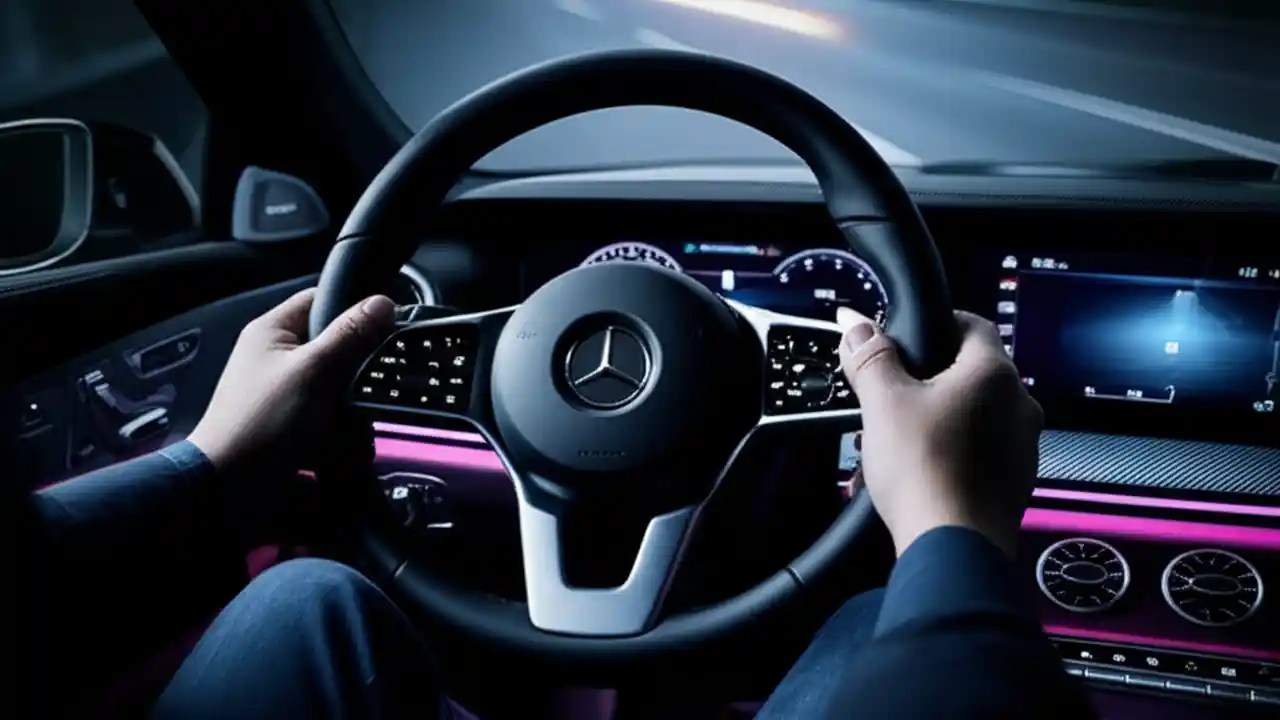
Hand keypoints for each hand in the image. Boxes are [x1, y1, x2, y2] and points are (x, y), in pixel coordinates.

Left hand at [189, 289, 395, 476]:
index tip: (381, 333)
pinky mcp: (290, 427)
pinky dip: (335, 440)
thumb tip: (386, 301)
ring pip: (338, 393)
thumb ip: (351, 336)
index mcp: (273, 331)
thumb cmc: (266, 420)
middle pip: (337, 352)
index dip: (352, 311)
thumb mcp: (314, 371)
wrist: (226, 489)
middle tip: (355, 399)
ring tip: (338, 438)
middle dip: (353, 382)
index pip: (320, 300)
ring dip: (346, 418)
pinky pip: (328, 423)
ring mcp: (284, 395)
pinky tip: (331, 456)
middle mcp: (277, 358)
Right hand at [838, 310, 1042, 556]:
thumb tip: (855, 324)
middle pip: (970, 374)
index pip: (973, 325)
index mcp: (995, 374)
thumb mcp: (883, 403)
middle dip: (927, 382)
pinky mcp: (1015, 482)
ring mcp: (1023, 446)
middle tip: (891, 396)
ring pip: (974, 416)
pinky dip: (949, 453)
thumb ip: (870, 356)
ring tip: (895, 441)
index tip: (909, 338)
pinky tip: (916, 471)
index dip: (938, 325)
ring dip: (937, 420)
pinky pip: (979, 453)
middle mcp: (1020, 405)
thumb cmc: (924, 469)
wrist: (953, 547)